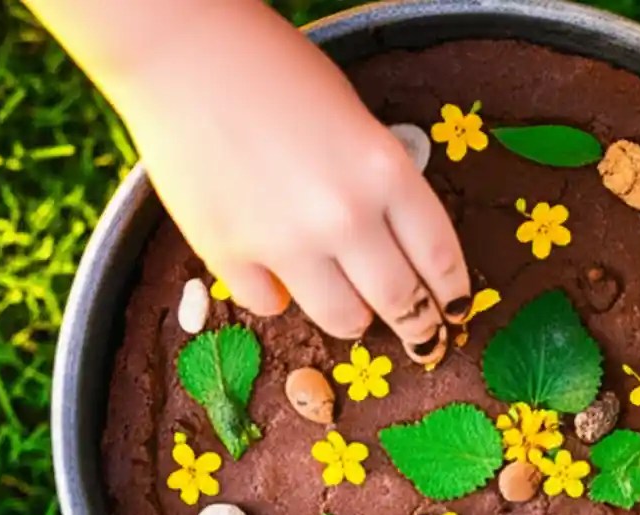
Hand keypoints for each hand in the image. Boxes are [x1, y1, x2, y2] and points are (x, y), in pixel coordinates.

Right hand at [111, 1, 469, 363]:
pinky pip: (270, 305)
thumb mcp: (356, 121)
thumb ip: (380, 185)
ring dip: (354, 320)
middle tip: (421, 337)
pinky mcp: (228, 255)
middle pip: (400, 300)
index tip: (456, 313)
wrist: (183, 52)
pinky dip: (277, 295)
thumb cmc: (275, 71)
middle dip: (417, 326)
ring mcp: (284, 242)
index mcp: (385, 171)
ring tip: (351, 312)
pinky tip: (274, 274)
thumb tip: (392, 248)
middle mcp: (344, 216)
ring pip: (343, 319)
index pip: (440, 257)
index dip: (453, 295)